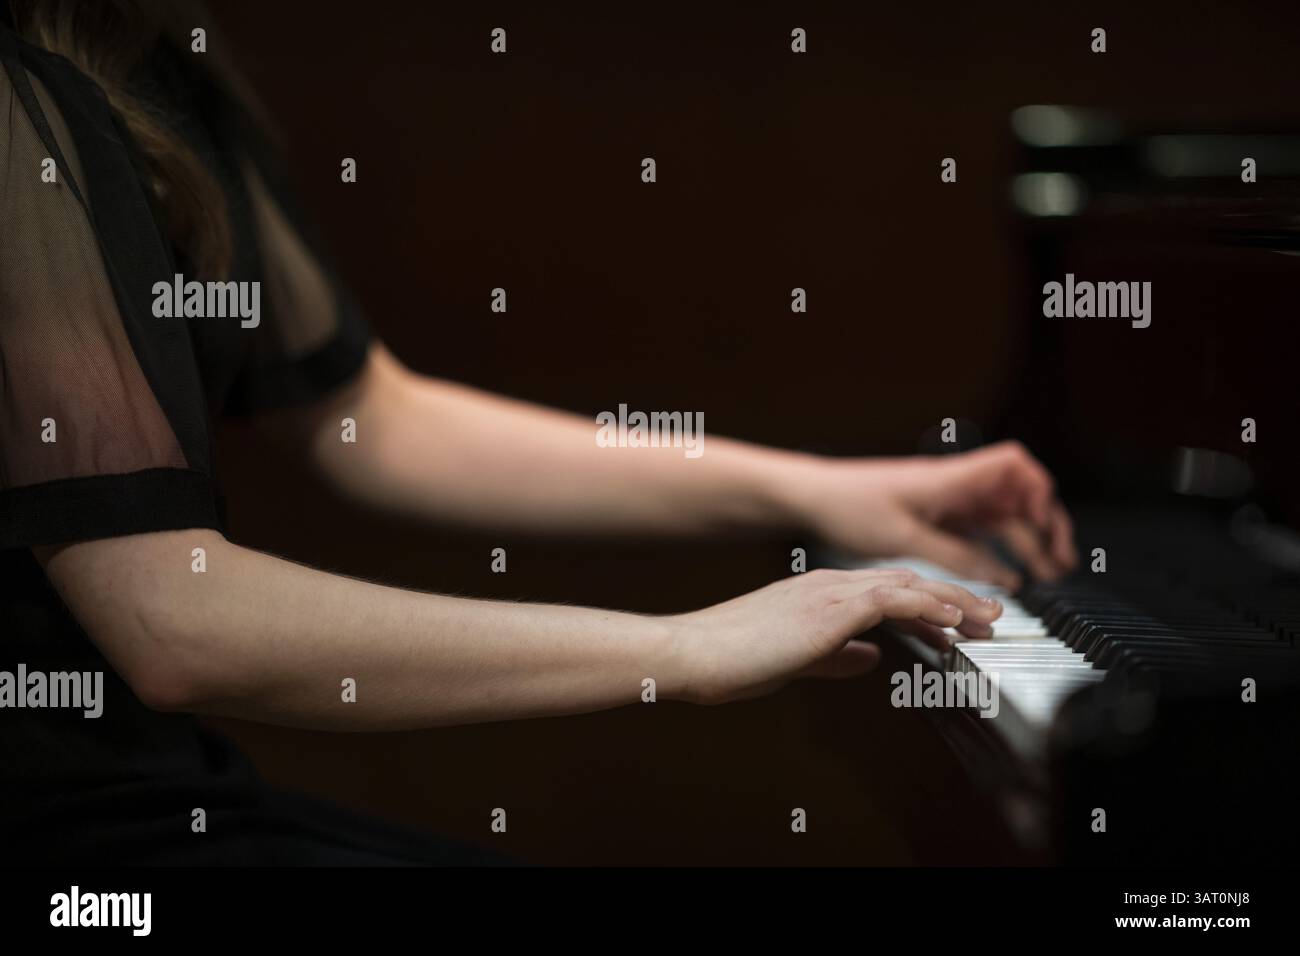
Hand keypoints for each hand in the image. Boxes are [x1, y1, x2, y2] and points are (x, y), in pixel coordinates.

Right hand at [669, 567, 1002, 704]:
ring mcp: (830, 592)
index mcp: (819, 594)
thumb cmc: (730, 658)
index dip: (928, 609)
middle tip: (989, 617)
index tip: (956, 627)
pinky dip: (928, 606)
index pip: (888, 593)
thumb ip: (835, 657)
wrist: (693, 651)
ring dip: (952, 600)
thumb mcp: (795, 659)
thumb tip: (870, 660)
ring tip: (987, 618)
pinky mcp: (829, 608)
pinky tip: (952, 619)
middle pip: (907, 582)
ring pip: (908, 585)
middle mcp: (829, 585)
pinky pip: (892, 600)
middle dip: (953, 599)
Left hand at [782, 441, 1076, 588]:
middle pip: (1017, 496)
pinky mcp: (932, 517)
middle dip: (1043, 527)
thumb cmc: (847, 506)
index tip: (1045, 527)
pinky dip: (994, 549)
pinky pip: (975, 530)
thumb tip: (1003, 578)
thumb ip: (956, 558)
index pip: (1014, 466)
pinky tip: (1001, 574)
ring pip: (999, 516)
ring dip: (1022, 542)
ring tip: (1041, 577)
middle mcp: (954, 486)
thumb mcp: (904, 538)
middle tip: (1058, 565)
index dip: (1039, 492)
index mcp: (951, 479)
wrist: (810, 498)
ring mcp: (944, 501)